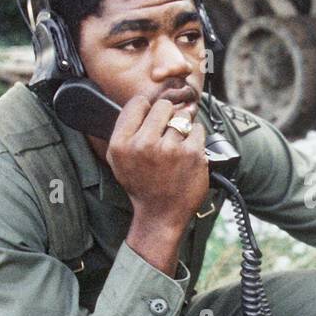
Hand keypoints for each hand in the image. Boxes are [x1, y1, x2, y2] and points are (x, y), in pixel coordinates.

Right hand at [107, 95, 207, 233]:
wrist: (161, 215)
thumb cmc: (141, 185)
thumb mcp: (119, 159)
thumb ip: (125, 128)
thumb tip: (144, 101)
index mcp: (121, 144)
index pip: (138, 102)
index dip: (147, 108)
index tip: (150, 119)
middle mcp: (143, 144)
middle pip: (163, 105)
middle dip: (167, 115)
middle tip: (166, 133)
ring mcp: (169, 149)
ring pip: (182, 116)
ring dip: (182, 127)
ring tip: (176, 146)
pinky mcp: (192, 154)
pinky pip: (197, 129)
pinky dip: (195, 138)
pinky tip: (187, 153)